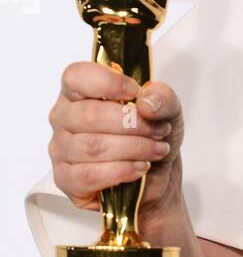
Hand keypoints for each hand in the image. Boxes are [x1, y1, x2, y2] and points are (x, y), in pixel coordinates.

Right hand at [48, 60, 184, 217]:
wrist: (157, 176)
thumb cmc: (151, 137)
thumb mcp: (168, 111)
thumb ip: (162, 98)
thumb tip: (146, 102)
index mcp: (80, 92)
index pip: (77, 77)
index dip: (107, 82)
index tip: (135, 91)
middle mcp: (65, 117)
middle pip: (89, 115)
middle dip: (132, 124)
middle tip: (159, 131)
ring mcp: (61, 149)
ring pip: (93, 146)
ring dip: (134, 148)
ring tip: (156, 150)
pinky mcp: (66, 179)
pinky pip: (90, 175)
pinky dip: (122, 171)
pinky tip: (139, 168)